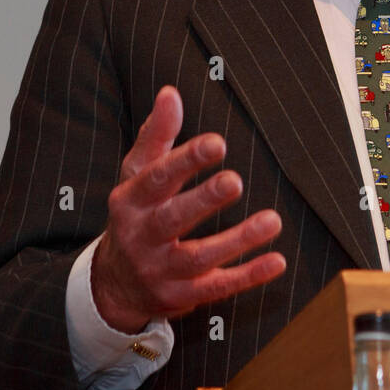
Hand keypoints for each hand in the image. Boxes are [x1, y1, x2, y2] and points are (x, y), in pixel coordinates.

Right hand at [90, 84, 285, 331]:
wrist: (113, 286)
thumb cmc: (136, 216)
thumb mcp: (137, 176)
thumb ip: (157, 135)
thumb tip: (170, 93)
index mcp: (131, 201)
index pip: (157, 178)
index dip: (186, 160)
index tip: (217, 143)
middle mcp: (142, 236)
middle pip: (172, 218)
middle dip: (203, 200)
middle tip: (235, 181)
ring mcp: (161, 270)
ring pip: (199, 257)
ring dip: (237, 240)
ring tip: (272, 221)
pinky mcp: (181, 296)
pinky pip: (217, 287)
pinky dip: (248, 276)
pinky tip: (276, 261)